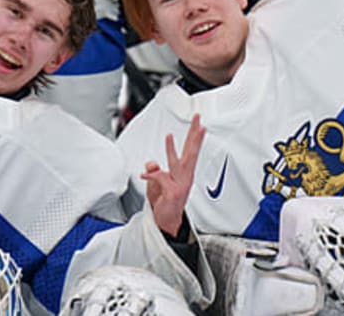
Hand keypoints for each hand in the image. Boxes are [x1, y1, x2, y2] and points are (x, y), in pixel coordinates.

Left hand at [141, 114, 205, 235]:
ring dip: (171, 149)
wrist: (167, 223)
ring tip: (169, 136)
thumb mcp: (156, 183)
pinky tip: (144, 175)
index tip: (199, 122)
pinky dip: (152, 176)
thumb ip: (155, 170)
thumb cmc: (164, 201)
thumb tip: (151, 163)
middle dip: (194, 135)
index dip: (195, 136)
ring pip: (177, 163)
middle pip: (191, 152)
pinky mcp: (173, 193)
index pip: (190, 150)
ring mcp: (180, 185)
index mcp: (184, 172)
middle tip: (198, 121)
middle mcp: (185, 176)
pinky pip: (160, 179)